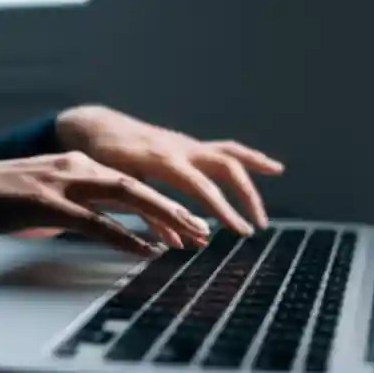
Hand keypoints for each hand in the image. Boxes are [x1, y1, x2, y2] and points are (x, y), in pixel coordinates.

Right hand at [0, 152, 213, 256]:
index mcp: (76, 164)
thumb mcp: (44, 197)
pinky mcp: (46, 204)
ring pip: (125, 197)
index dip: (163, 202)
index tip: (190, 221)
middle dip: (175, 208)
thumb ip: (75, 206)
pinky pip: (94, 221)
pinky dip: (125, 236)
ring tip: (189, 239)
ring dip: (161, 219)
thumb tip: (104, 226)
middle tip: (204, 230)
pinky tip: (146, 250)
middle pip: (137, 186)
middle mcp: (74, 167)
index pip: (130, 182)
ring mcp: (61, 183)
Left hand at [55, 105, 283, 235]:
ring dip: (254, 167)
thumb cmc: (102, 160)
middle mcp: (181, 149)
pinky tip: (266, 166)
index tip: (240, 231)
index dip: (224, 211)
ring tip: (278, 173)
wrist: (96, 127)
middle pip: (225, 167)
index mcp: (164, 161)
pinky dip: (246, 157)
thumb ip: (150, 215)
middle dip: (245, 196)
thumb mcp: (120, 189)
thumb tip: (179, 245)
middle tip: (256, 226)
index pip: (202, 188)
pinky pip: (223, 149)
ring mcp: (187, 144)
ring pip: (229, 152)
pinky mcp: (189, 145)